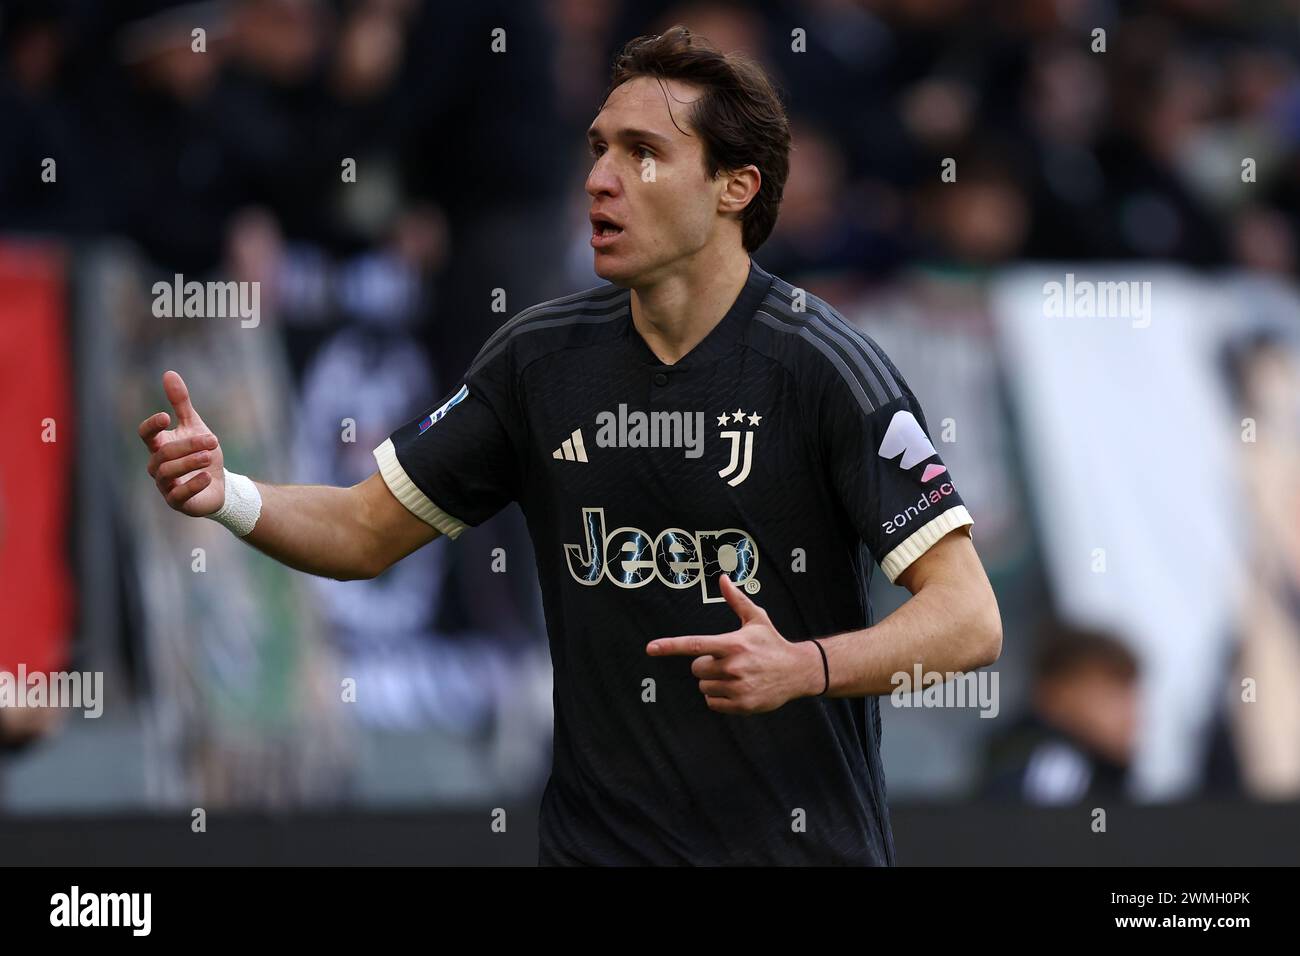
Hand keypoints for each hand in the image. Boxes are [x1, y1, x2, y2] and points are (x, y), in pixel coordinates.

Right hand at [138, 370, 224, 516]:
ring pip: (168, 472)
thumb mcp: (194, 425)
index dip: (151, 426)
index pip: (145, 435)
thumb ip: (181, 403)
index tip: (165, 416)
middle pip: (163, 453)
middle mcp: (157, 466)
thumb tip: (168, 373)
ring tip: (210, 455)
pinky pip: (178, 495)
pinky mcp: (177, 502)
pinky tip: (207, 476)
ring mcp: (165, 485)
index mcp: (159, 446)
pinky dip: (192, 485)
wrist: (219, 486)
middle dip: (188, 445)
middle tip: (213, 439)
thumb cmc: (201, 454)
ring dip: (189, 462)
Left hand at [647, 574, 823, 713]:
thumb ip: (736, 599)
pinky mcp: (741, 705)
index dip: (670, 646)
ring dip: (713, 682)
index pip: (695, 645)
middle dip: (705, 665)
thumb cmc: (772, 643)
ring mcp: (737, 687)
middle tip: (726, 661)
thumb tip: (722, 578)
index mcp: (733, 644)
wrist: (797, 671)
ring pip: (703, 687)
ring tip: (735, 675)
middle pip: (696, 668)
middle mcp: (733, 666)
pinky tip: (736, 688)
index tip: (651, 648)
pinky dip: (719, 697)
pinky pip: (712, 703)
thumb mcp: (756, 619)